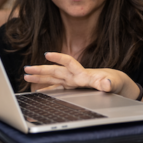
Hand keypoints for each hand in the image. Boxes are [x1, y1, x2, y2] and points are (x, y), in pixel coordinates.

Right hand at [23, 52, 138, 98]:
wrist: (116, 83)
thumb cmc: (115, 81)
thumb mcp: (113, 82)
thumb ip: (108, 83)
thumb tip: (106, 84)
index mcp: (82, 73)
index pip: (68, 62)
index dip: (58, 58)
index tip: (47, 55)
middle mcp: (74, 75)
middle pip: (55, 70)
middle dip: (41, 69)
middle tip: (27, 68)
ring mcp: (72, 81)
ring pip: (52, 77)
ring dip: (40, 76)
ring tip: (26, 74)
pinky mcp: (72, 87)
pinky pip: (56, 87)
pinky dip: (46, 87)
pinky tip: (37, 88)